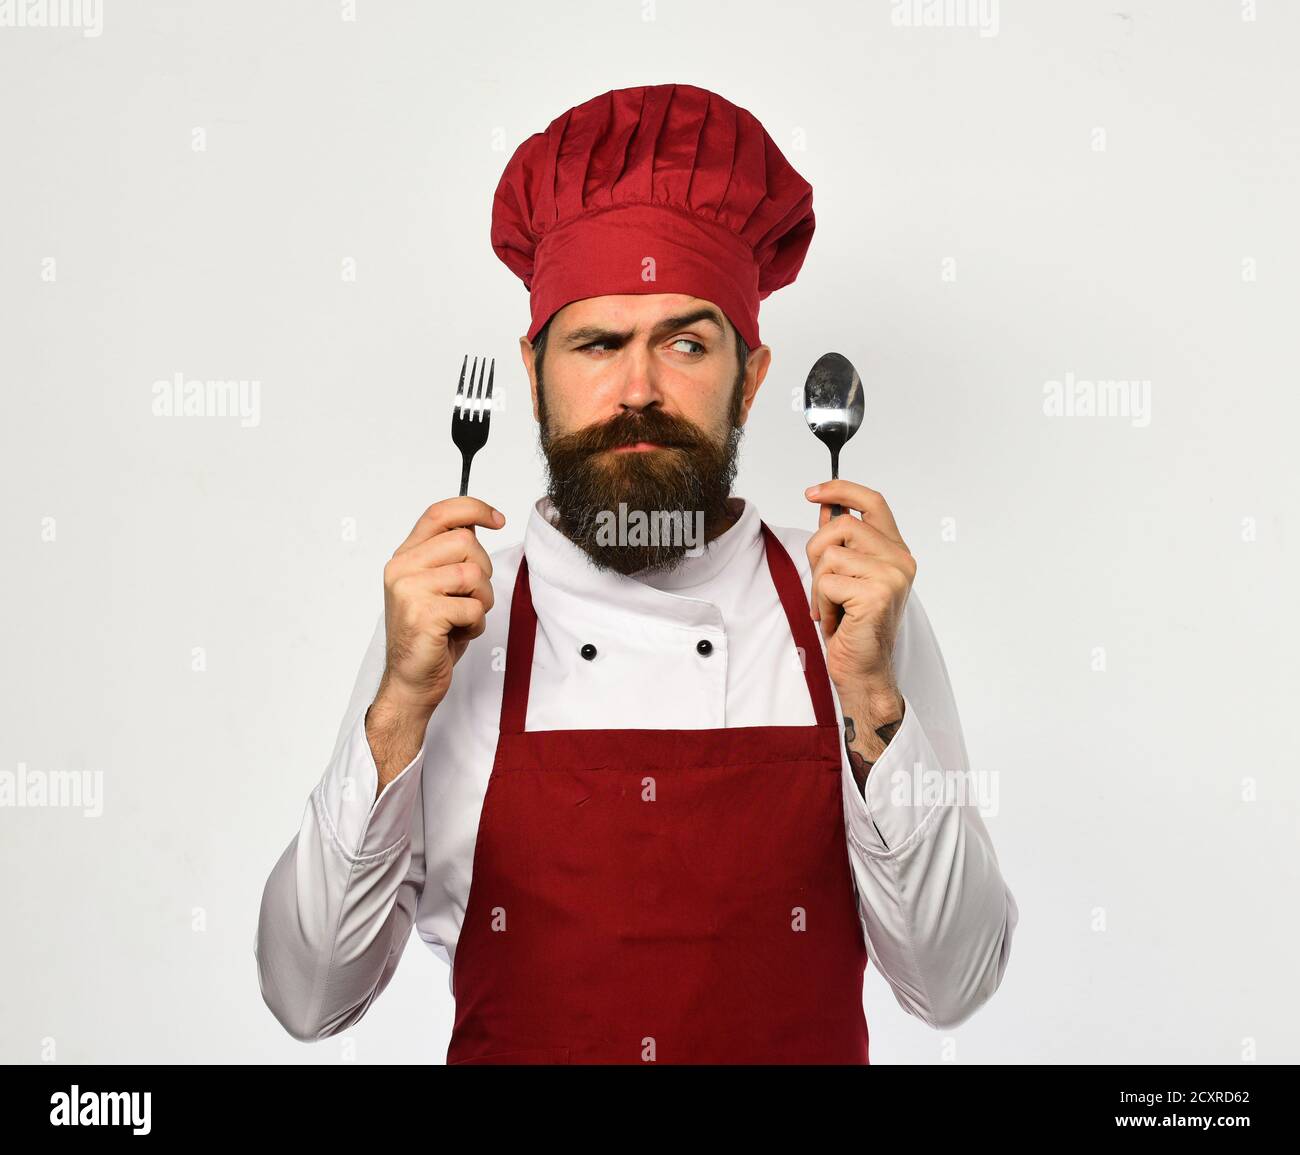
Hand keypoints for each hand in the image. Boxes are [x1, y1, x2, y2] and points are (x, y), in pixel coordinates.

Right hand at [375, 495, 504, 715]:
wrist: (411, 681)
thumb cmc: (431, 636)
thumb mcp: (437, 586)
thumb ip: (449, 556)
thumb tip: (475, 524)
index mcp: (405, 557)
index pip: (440, 513)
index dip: (473, 509)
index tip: (498, 519)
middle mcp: (402, 568)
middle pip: (465, 542)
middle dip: (483, 571)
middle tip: (470, 598)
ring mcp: (409, 590)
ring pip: (473, 574)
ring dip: (482, 600)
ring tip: (464, 618)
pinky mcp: (423, 614)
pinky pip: (473, 606)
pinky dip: (476, 623)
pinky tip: (458, 634)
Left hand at [804, 480, 914, 705]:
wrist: (864, 671)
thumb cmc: (854, 627)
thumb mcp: (845, 577)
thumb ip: (841, 542)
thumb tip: (826, 507)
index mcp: (895, 552)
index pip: (873, 502)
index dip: (842, 489)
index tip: (814, 492)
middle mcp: (900, 560)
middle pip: (841, 524)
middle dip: (816, 552)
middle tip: (822, 584)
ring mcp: (892, 576)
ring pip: (830, 554)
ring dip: (819, 584)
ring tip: (833, 607)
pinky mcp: (877, 595)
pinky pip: (828, 582)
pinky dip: (823, 603)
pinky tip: (838, 621)